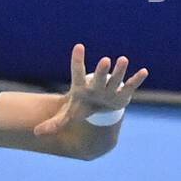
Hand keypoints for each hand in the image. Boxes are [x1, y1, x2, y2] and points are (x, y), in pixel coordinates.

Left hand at [33, 43, 148, 136]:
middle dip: (102, 70)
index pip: (77, 72)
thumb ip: (54, 123)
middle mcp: (97, 85)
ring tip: (123, 60)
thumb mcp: (68, 115)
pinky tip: (144, 72)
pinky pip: (131, 86)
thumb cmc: (82, 107)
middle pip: (99, 76)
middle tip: (105, 60)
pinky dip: (137, 80)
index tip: (78, 47)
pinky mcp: (122, 93)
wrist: (98, 110)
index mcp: (82, 87)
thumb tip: (36, 133)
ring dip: (120, 71)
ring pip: (115, 78)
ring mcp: (110, 88)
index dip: (77, 60)